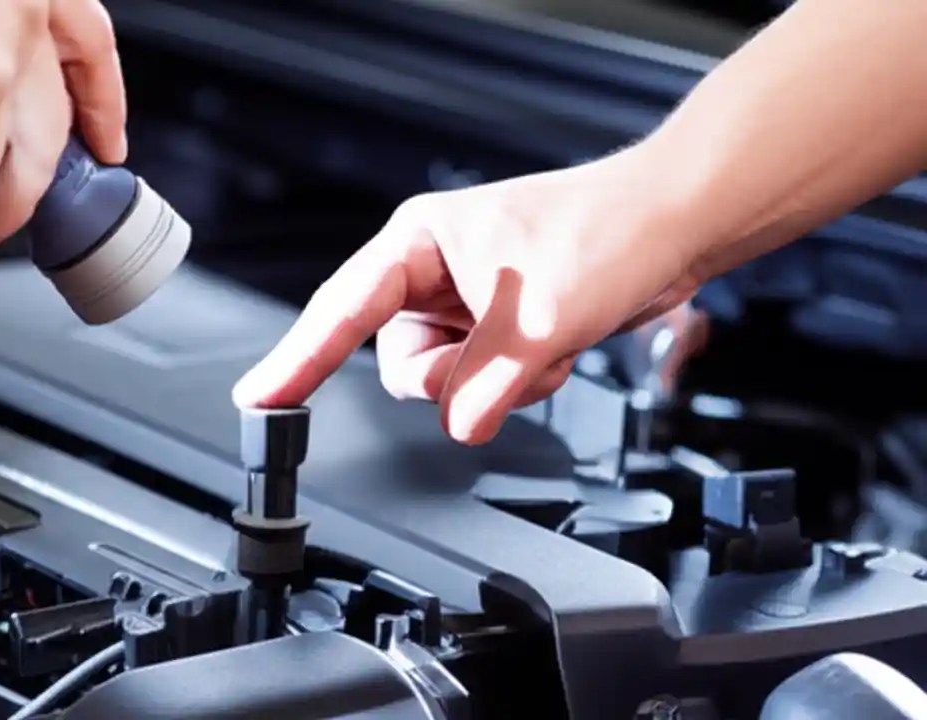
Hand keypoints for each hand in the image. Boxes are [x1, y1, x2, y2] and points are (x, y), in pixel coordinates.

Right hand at [233, 147, 705, 444]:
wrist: (673, 225)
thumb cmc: (607, 232)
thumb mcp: (540, 315)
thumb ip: (486, 378)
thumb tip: (459, 423)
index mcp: (418, 242)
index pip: (341, 309)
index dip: (297, 358)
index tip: (258, 399)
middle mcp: (431, 273)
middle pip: (400, 363)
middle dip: (458, 376)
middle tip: (509, 354)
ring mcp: (462, 304)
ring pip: (443, 382)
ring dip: (497, 382)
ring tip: (544, 342)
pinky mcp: (493, 327)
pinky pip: (481, 384)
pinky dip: (519, 381)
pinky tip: (554, 347)